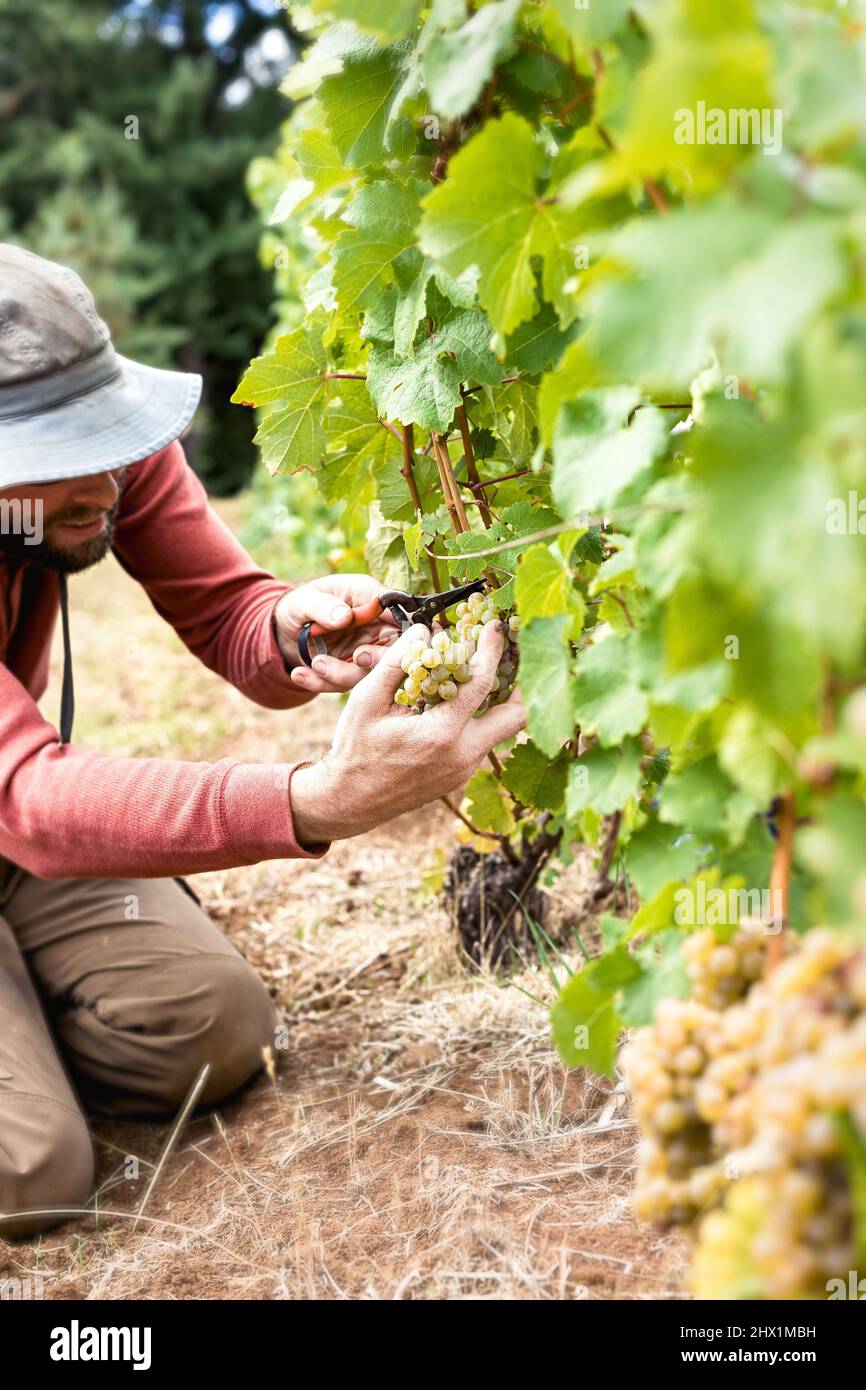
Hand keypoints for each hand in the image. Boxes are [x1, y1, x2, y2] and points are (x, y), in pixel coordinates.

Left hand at [274, 575, 399, 693]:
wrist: (282, 629)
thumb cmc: (299, 604)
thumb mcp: (304, 601)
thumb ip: (323, 606)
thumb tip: (345, 617)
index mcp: (370, 599)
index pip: (401, 615)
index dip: (407, 633)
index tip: (390, 644)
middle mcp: (374, 627)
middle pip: (394, 650)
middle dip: (377, 659)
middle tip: (356, 658)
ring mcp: (364, 651)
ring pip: (368, 672)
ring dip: (342, 674)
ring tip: (315, 664)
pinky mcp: (350, 671)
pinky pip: (344, 684)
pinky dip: (322, 683)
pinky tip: (300, 675)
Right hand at [290, 619, 525, 842]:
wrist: (352, 801)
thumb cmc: (355, 749)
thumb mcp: (366, 701)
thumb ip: (396, 663)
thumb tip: (423, 631)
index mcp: (441, 734)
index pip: (482, 683)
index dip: (492, 650)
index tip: (496, 627)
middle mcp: (463, 755)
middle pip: (516, 716)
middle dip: (518, 683)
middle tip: (508, 659)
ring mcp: (465, 769)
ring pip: (502, 730)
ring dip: (498, 701)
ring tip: (482, 674)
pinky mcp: (461, 775)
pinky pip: (484, 742)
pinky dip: (481, 718)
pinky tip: (461, 702)